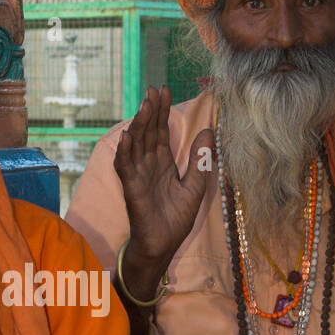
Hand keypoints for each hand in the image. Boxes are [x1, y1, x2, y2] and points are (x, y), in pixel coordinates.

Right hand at [114, 86, 212, 271]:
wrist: (163, 245)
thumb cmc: (175, 219)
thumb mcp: (196, 186)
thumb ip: (201, 160)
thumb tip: (209, 131)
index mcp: (162, 163)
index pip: (160, 131)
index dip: (162, 111)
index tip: (164, 90)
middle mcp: (148, 165)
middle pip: (147, 132)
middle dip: (150, 110)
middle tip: (154, 89)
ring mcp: (138, 175)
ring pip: (136, 144)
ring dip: (138, 124)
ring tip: (144, 105)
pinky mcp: (132, 188)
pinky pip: (125, 167)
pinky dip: (125, 152)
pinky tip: (127, 136)